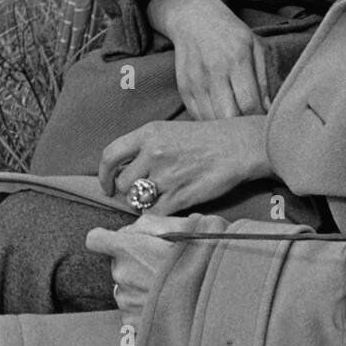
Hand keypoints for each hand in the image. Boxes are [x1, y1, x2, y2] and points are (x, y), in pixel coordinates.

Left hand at [85, 213, 202, 327]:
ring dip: (143, 288)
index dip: (109, 240)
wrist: (222, 303)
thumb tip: (134, 228)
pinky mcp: (134, 325)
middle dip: (137, 264)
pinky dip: (148, 309)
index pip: (97, 239)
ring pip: (127, 289)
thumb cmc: (207, 262)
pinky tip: (170, 305)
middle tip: (166, 267)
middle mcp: (122, 276)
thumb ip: (153, 223)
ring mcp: (127, 302)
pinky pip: (134, 312)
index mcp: (129, 249)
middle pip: (118, 265)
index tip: (126, 244)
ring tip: (172, 289)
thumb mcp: (188, 227)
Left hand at [99, 116, 267, 213]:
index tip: (108, 185)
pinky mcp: (180, 196)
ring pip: (138, 201)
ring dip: (145, 204)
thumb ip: (147, 147)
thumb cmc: (209, 138)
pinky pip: (156, 213)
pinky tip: (171, 206)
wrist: (240, 146)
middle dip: (131, 192)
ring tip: (162, 197)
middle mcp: (153, 153)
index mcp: (148, 133)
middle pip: (123, 184)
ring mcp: (166, 176)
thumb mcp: (171, 131)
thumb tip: (127, 171)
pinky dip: (159, 214)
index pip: (110, 155)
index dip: (105, 175)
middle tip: (145, 192)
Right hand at [146, 0, 270, 119]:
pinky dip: (210, 122)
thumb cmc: (231, 34)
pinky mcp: (183, 87)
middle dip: (242, 126)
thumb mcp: (255, 47)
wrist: (194, 19)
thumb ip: (264, 79)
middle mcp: (213, 71)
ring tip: (236, 123)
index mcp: (237, 59)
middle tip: (250, 126)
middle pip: (228, 115)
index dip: (258, 117)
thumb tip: (269, 108)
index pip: (248, 102)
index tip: (264, 120)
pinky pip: (197, 116)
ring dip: (225, 127)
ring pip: (211, 119)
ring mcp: (196, 81)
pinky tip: (221, 117)